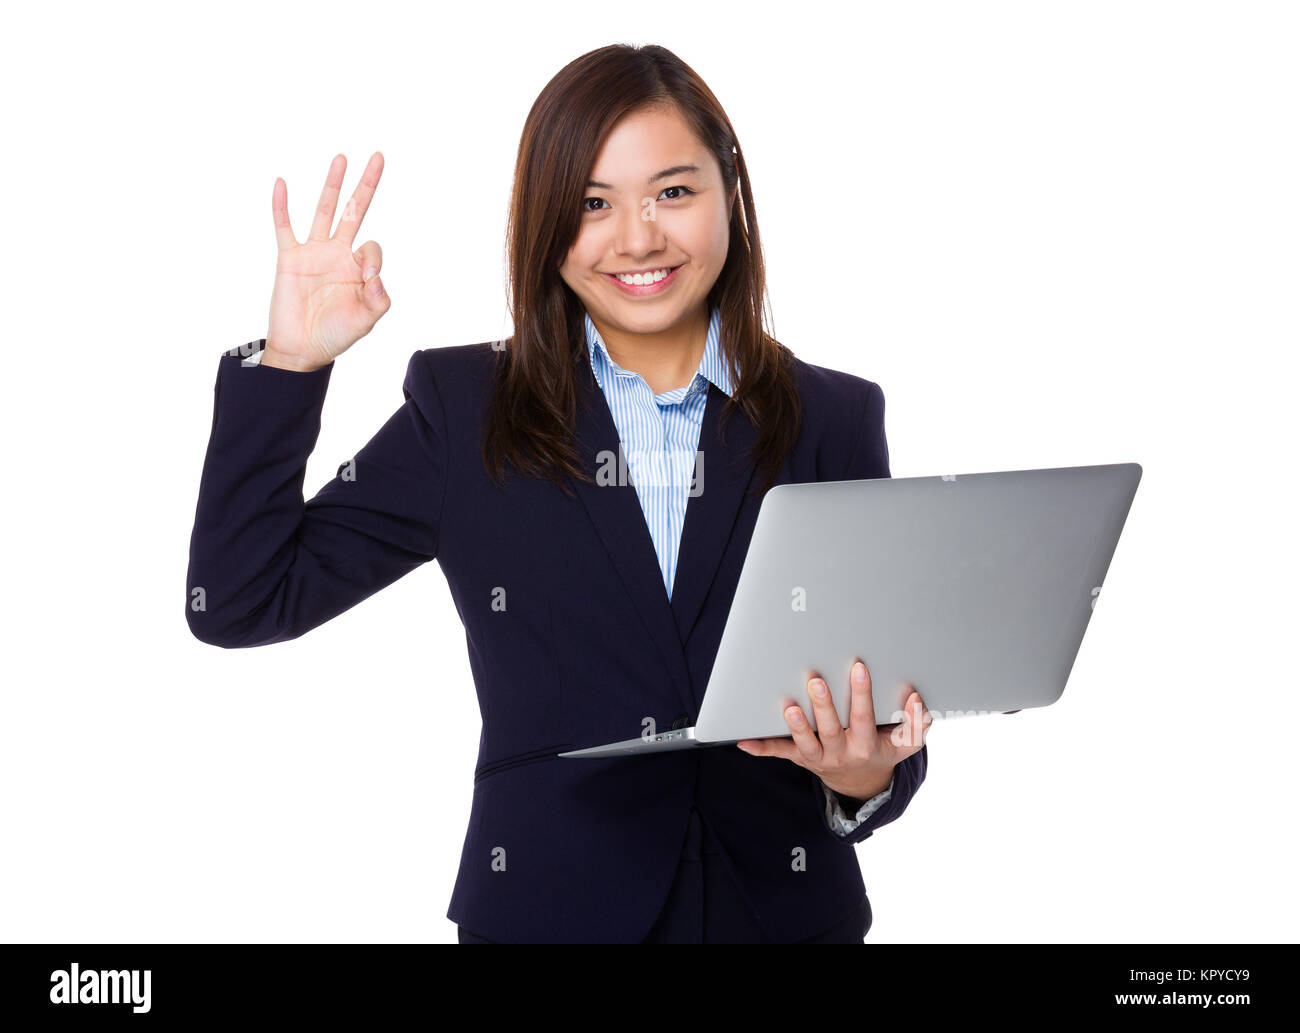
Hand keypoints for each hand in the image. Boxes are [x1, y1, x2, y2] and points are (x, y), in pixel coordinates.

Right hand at [263, 152, 390, 371]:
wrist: (302, 349)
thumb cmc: (334, 335)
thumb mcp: (367, 320)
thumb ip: (379, 298)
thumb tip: (375, 274)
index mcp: (358, 268)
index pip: (373, 246)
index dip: (373, 257)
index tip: (367, 277)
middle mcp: (337, 254)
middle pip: (354, 211)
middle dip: (366, 185)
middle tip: (378, 157)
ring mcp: (313, 253)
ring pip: (324, 210)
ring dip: (333, 184)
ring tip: (341, 158)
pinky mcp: (289, 258)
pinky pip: (284, 226)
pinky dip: (281, 206)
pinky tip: (282, 183)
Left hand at [736, 660, 931, 801]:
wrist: (862, 782)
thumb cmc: (882, 751)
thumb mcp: (906, 744)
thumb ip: (917, 723)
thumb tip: (916, 699)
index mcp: (866, 745)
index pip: (864, 717)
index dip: (861, 693)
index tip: (858, 667)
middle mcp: (841, 752)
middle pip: (831, 729)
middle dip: (824, 706)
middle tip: (816, 681)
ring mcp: (818, 757)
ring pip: (805, 743)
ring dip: (796, 726)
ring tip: (789, 707)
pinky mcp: (800, 758)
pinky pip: (780, 753)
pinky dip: (761, 748)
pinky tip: (744, 741)